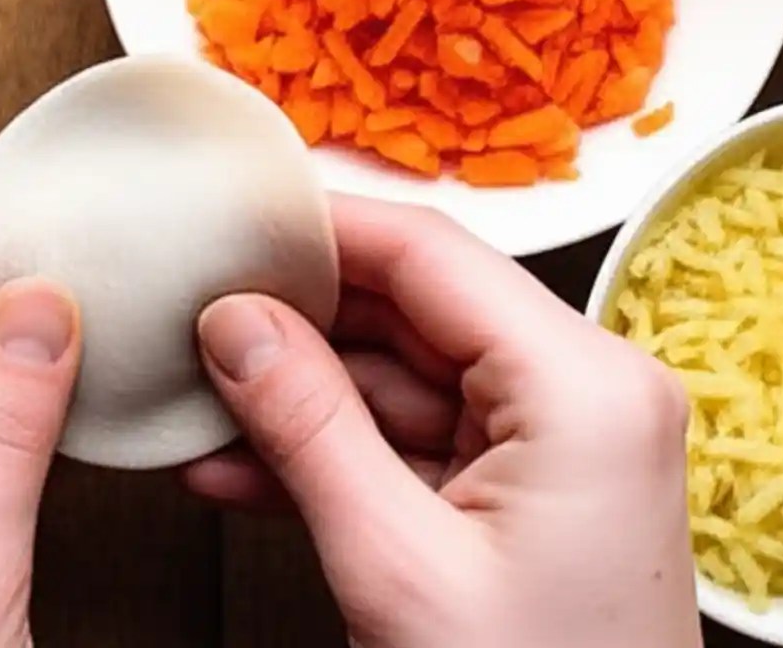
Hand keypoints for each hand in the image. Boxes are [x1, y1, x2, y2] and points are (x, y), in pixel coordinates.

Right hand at [183, 196, 701, 647]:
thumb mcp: (394, 563)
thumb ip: (309, 428)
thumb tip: (234, 324)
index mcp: (582, 387)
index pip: (433, 257)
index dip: (324, 229)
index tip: (238, 218)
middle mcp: (581, 396)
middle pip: (414, 313)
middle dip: (299, 321)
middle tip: (199, 315)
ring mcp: (550, 446)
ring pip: (398, 383)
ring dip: (298, 397)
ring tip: (199, 400)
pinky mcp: (516, 494)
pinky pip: (407, 446)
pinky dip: (328, 455)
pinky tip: (237, 465)